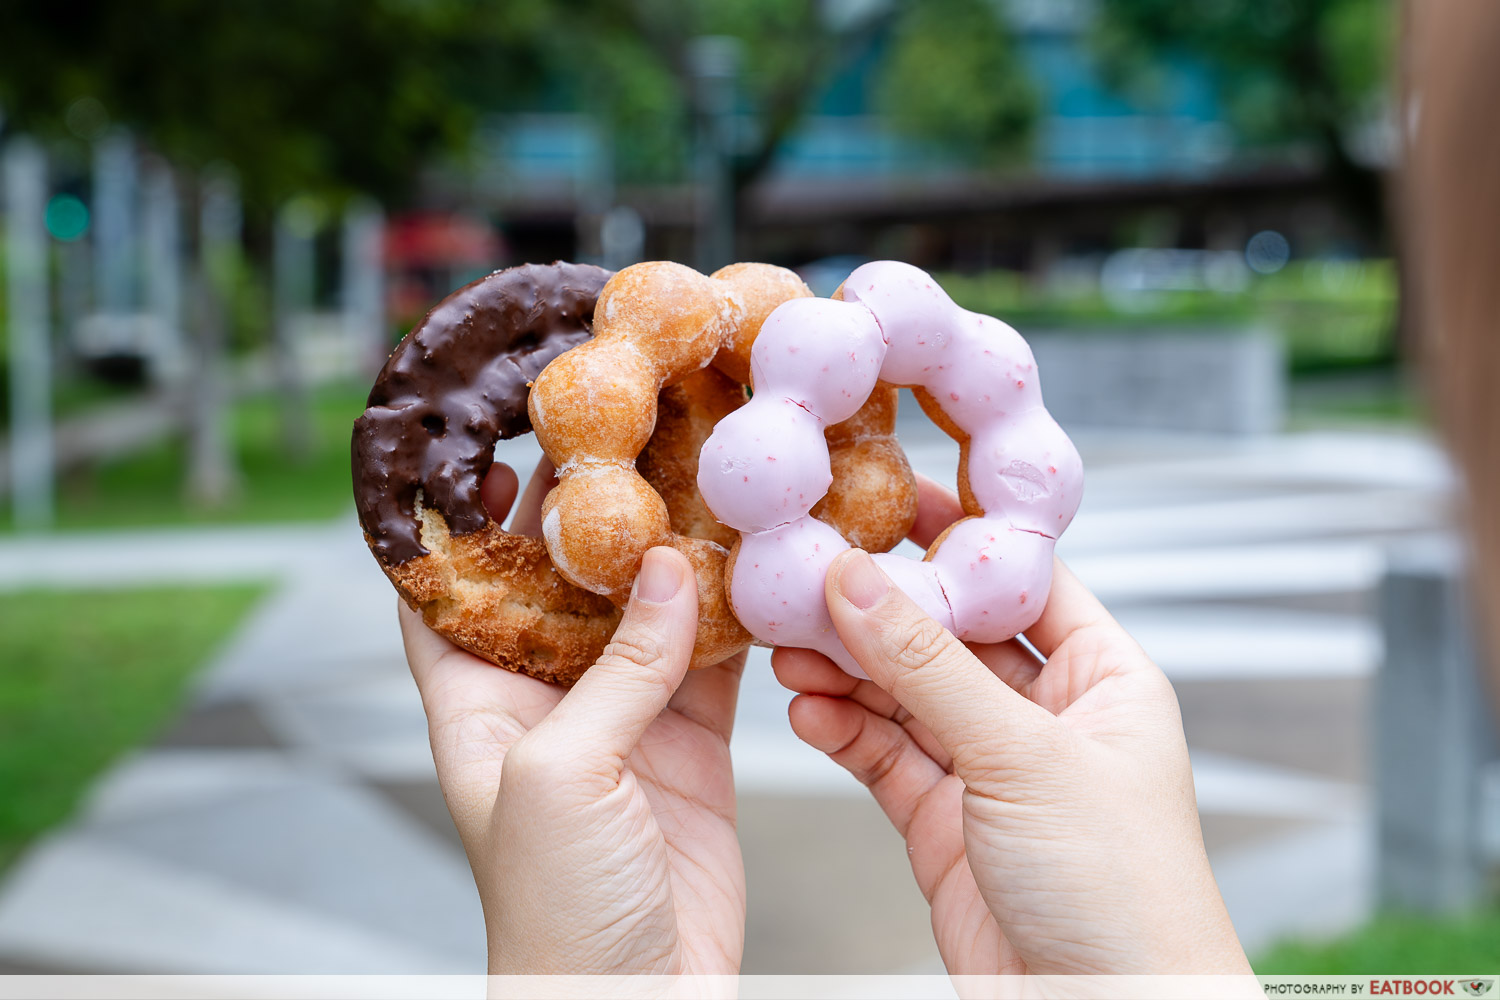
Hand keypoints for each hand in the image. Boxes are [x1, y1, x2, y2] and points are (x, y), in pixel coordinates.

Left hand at [401, 458, 747, 973]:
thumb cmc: (556, 909)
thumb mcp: (561, 773)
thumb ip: (616, 669)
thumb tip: (667, 572)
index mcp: (477, 704)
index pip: (442, 592)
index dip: (453, 520)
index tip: (486, 443)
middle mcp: (545, 702)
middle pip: (556, 585)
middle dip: (584, 517)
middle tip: (622, 438)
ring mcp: (621, 721)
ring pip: (642, 614)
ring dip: (667, 556)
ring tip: (696, 477)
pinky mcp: (689, 746)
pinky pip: (710, 662)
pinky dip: (731, 615)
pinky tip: (753, 565)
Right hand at [773, 474, 1251, 974]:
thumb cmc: (1122, 894)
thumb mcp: (1023, 757)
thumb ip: (929, 667)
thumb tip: (858, 580)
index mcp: (1106, 681)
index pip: (1022, 583)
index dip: (956, 540)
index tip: (889, 497)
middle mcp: (1051, 719)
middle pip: (950, 639)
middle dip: (880, 613)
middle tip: (809, 579)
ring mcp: (994, 773)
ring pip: (907, 698)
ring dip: (849, 673)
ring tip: (790, 648)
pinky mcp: (946, 825)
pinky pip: (885, 758)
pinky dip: (844, 733)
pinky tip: (807, 710)